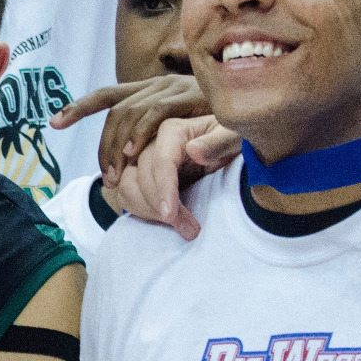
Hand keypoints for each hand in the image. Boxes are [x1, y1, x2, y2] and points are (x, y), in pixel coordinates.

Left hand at [52, 75, 208, 185]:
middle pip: (115, 107)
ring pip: (130, 111)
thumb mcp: (183, 131)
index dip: (79, 107)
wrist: (256, 102)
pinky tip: (133, 154)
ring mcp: (172, 87)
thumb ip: (158, 141)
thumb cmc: (217, 122)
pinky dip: (140, 132)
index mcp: (150, 90)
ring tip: (115, 172)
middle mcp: (156, 84)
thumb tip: (131, 162)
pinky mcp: (189, 96)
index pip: (107, 95)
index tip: (54, 122)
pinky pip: (156, 112)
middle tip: (104, 174)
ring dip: (118, 143)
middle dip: (103, 141)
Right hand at [112, 115, 240, 239]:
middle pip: (142, 176)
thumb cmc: (231, 139)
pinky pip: (126, 192)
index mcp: (173, 130)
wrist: (225, 145)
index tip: (170, 216)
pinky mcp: (140, 173)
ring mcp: (142, 157)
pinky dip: (138, 209)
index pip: (161, 161)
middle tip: (189, 230)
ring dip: (147, 210)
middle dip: (161, 206)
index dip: (164, 190)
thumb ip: (218, 143)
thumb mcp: (234, 137)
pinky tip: (161, 219)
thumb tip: (193, 151)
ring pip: (127, 185)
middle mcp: (152, 141)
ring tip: (178, 226)